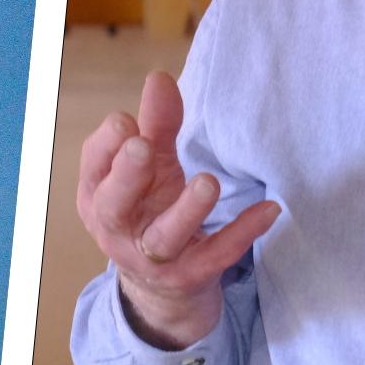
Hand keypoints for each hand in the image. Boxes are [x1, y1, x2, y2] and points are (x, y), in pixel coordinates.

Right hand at [75, 71, 280, 348]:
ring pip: (165, 237)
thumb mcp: (148, 167)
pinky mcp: (192, 275)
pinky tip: (268, 209)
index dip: (108, 145)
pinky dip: (242, 232)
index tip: (126, 120)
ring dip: (186, 210)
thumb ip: (154, 124)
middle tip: (143, 145)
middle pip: (115, 205)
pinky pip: (218, 255)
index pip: (96, 168)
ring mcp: (153, 258)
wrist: (161, 287)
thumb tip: (158, 77)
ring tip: (209, 182)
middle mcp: (119, 230)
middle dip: (128, 175)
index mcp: (99, 196)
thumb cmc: (148, 209)